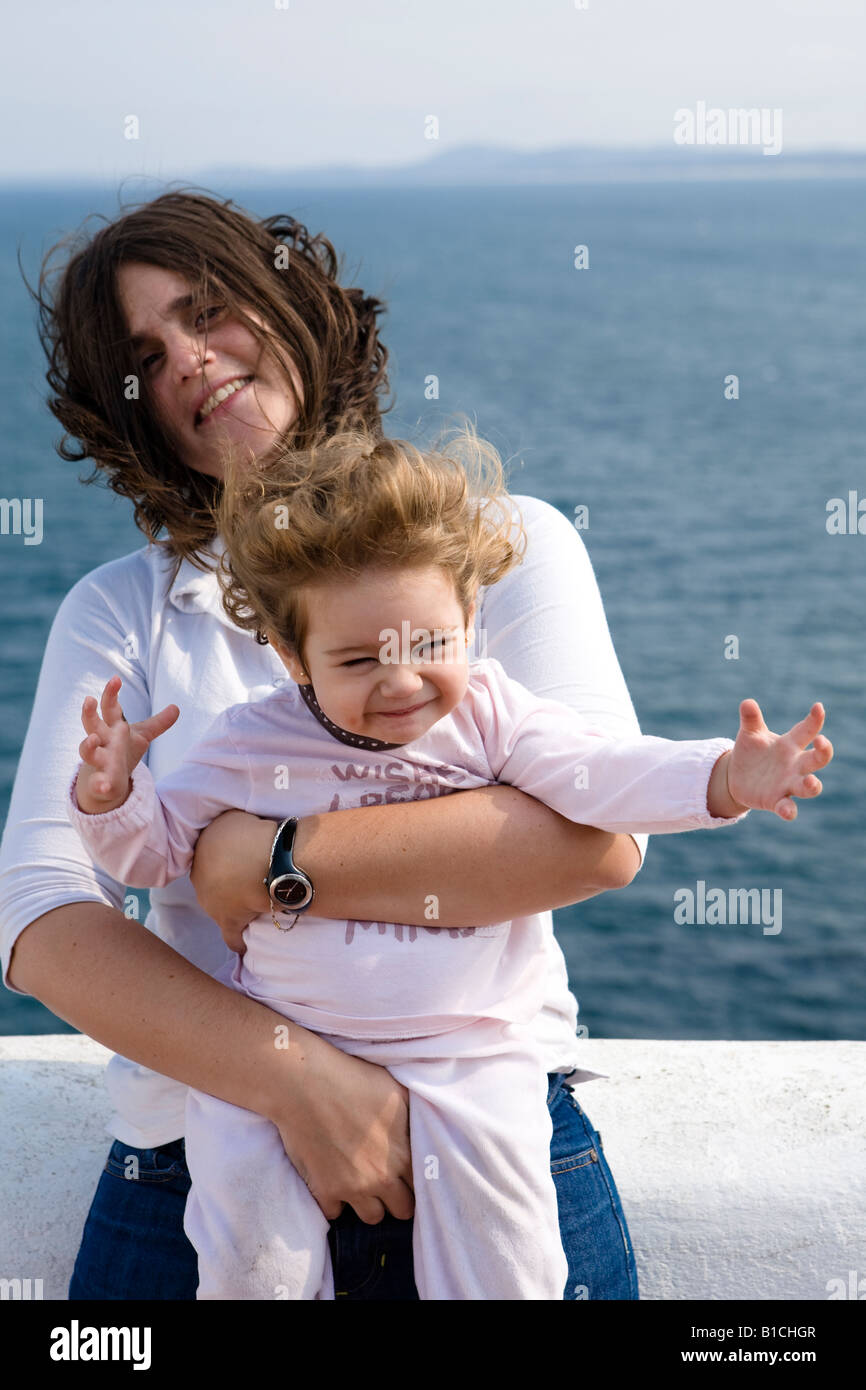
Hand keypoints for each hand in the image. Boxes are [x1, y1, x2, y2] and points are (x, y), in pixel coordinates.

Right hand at [76, 675, 178, 813]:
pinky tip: (103, 784)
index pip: (110, 707)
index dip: (111, 693)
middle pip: (92, 724)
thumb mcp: (141, 736)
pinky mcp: (100, 782)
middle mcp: (102, 741)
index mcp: (112, 728)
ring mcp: (99, 761)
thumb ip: (158, 723)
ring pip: (87, 751)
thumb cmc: (122, 753)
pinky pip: (97, 782)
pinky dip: (99, 783)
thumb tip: (176, 708)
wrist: (107, 781)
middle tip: (89, 699)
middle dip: (89, 712)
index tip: (116, 679)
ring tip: (94, 739)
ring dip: (88, 745)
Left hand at [190, 810, 274, 953]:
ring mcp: (211, 903)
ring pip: (218, 907)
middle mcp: (199, 876)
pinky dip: (238, 941)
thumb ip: (225, 828)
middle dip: (223, 881)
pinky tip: (243, 945)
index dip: (224, 858)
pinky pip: (231, 937)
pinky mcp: (229, 922)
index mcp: (200, 851)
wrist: (264, 861)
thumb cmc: (250, 834)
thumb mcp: (232, 818)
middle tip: (246, 877)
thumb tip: (229, 832)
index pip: (208, 857)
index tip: (240, 857)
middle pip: (210, 881)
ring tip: (250, 904)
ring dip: (231, 906)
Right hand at [269, 1043, 414, 1223]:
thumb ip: (414, 1120)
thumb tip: (424, 1132)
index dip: (416, 1181)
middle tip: (388, 1181)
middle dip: (397, 1197)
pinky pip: (335, 1213)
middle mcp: (381, 1178)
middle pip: (401, 1210)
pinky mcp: (324, 1190)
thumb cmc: (354, 1080)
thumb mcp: (398, 1092)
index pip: (422, 1187)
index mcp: (403, 1155)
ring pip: (372, 1217)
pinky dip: (336, 1202)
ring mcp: (351, 1188)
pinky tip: (335, 1182)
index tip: (408, 1175)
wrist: (306, 1085)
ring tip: (363, 1184)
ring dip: (370, 1203)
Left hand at [723, 699, 832, 820]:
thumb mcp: (750, 734)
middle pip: (817, 760)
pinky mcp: (776, 801)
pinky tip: (788, 812)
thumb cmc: (752, 751)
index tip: (818, 707)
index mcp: (790, 745)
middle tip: (822, 742)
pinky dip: (789, 810)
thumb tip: (747, 702)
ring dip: (812, 786)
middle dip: (824, 752)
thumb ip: (751, 719)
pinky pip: (787, 807)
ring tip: (810, 782)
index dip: (814, 720)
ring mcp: (788, 784)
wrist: (737, 776)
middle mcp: (794, 765)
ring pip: (809, 787)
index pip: (807, 731)